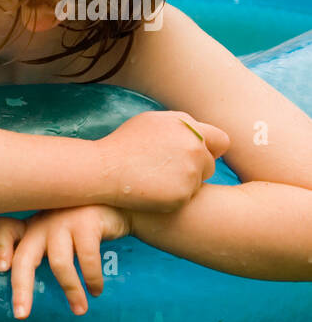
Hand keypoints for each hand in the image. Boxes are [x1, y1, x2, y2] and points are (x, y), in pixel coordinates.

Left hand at [0, 204, 131, 318]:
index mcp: (31, 228)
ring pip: (58, 263)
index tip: (2, 268)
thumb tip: (28, 286)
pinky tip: (96, 290)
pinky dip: (92, 278)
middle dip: (21, 288)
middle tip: (21, 315)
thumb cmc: (80, 226)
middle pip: (24, 258)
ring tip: (80, 310)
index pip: (3, 229)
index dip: (0, 247)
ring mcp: (63, 222)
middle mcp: (41, 224)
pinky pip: (87, 258)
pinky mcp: (86, 223)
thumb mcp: (55, 236)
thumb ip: (39, 252)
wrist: (117, 205)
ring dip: (71, 290)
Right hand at [96, 110, 228, 211]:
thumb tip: (198, 133)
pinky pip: (186, 199)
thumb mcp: (150, 122)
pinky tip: (151, 191)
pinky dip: (171, 198)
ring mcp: (190, 170)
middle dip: (195, 170)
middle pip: (210, 164)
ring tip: (154, 181)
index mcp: (187, 126)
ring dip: (183, 184)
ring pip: (199, 183)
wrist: (101, 170)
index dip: (210, 150)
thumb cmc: (121, 145)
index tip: (198, 157)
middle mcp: (194, 146)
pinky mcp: (183, 194)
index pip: (220, 141)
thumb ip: (179, 126)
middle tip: (167, 173)